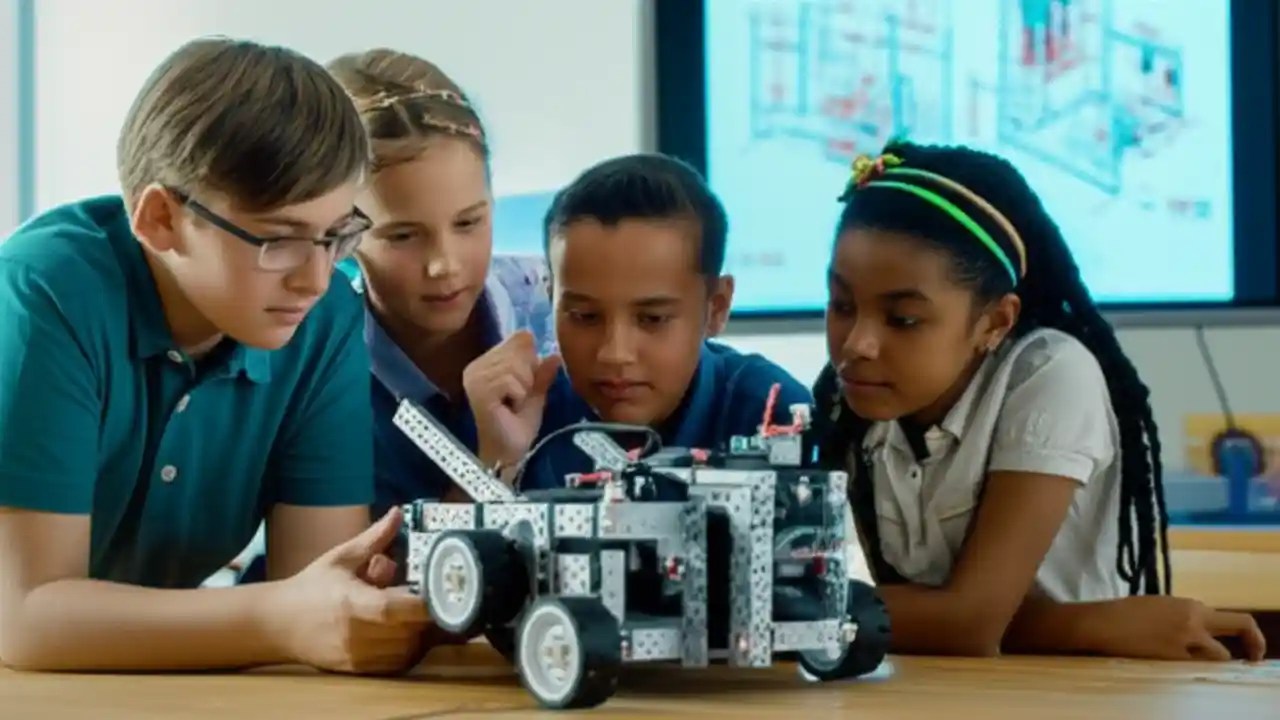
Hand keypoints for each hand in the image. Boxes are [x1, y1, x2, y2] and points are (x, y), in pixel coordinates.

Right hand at [270, 507, 433, 674]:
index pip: (396, 609)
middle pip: (408, 632)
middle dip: (427, 617)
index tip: (439, 590)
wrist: (277, 624)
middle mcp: (356, 634)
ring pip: (406, 652)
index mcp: (353, 602)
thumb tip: (398, 513)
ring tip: (419, 615)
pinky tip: (405, 633)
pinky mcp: (357, 670)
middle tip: (434, 600)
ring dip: (421, 635)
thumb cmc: (310, 587)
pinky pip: (395, 666)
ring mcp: (357, 656)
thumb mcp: (341, 557)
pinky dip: (407, 652)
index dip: (423, 604)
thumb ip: (374, 538)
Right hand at [463, 330, 561, 469]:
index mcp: (486, 362)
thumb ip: (542, 373)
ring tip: (514, 403)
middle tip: (519, 397)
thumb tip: (555, 354)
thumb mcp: (535, 394)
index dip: (530, 359)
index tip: (526, 383)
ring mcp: (475, 378)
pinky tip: (509, 407)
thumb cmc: (518, 425)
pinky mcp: (478, 391)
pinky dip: (518, 394)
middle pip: (519, 349)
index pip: (519, 338)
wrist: (509, 452)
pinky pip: (510, 380)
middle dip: (528, 375)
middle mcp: (476, 366)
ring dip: (523, 387)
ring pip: (516, 365)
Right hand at [1094, 595, 1265, 661]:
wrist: (1105, 623)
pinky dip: (1193, 667)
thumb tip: (1200, 628)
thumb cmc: (1126, 611)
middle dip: (1253, 643)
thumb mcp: (1163, 606)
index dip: (1248, 633)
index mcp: (1191, 606)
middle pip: (1241, 627)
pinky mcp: (1173, 658)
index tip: (1249, 644)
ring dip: (1214, 659)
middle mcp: (1195, 620)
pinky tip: (1179, 664)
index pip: (1235, 618)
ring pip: (1220, 655)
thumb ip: (1186, 615)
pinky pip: (1196, 666)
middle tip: (1254, 657)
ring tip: (1197, 660)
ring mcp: (1186, 640)